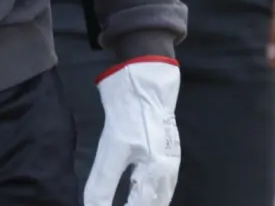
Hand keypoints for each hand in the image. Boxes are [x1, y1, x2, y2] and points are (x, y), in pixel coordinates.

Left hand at [86, 58, 180, 205]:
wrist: (147, 81)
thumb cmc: (130, 116)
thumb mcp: (112, 150)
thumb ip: (103, 184)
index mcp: (157, 175)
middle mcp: (168, 172)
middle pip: (155, 203)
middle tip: (117, 205)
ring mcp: (171, 160)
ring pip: (161, 195)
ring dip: (147, 203)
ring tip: (131, 202)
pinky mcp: (168, 150)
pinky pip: (163, 183)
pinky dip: (152, 195)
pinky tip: (142, 192)